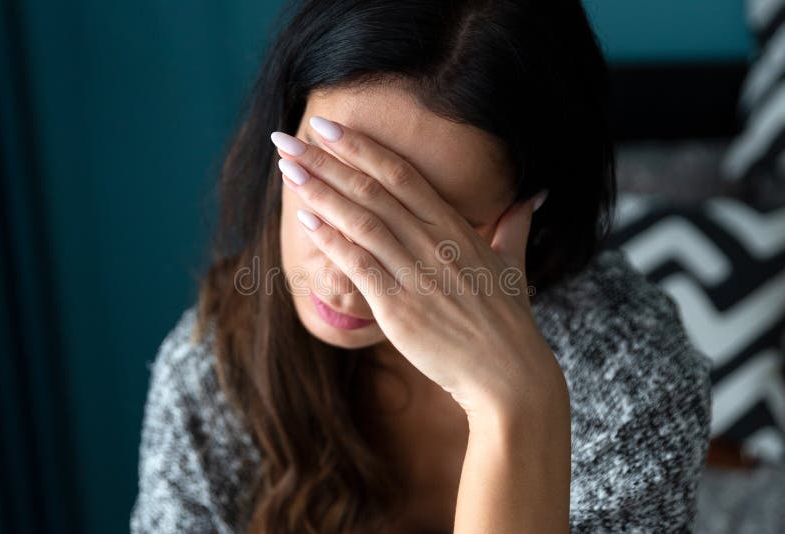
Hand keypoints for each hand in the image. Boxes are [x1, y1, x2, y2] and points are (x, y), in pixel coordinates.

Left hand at [271, 116, 564, 419]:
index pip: (401, 175)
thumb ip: (514, 223)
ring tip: (289, 171)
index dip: (360, 148)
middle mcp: (434, 243)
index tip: (326, 128)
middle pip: (372, 190)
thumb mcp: (513, 262)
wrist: (508, 375)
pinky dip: (331, 241)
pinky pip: (359, 266)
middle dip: (326, 162)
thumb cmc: (508, 320)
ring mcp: (416, 275)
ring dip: (320, 193)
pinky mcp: (400, 309)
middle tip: (288, 140)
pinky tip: (305, 221)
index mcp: (455, 228)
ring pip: (361, 222)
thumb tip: (536, 194)